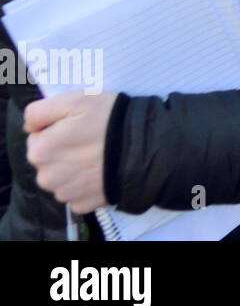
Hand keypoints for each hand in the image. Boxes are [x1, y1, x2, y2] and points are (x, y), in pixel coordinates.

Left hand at [24, 91, 118, 213]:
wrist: (145, 149)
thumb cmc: (111, 121)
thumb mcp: (76, 101)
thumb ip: (40, 111)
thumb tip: (29, 127)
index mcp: (40, 150)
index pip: (37, 137)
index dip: (57, 129)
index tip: (78, 126)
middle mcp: (47, 177)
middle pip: (48, 159)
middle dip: (63, 149)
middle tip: (90, 139)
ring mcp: (65, 193)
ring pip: (61, 177)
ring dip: (73, 167)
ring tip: (97, 155)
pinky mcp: (82, 204)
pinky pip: (76, 192)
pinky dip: (85, 183)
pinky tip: (100, 171)